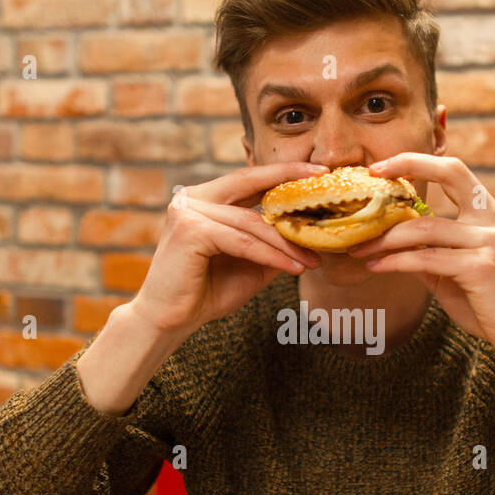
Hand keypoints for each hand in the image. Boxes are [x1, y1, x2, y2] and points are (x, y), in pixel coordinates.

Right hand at [130, 162, 326, 338]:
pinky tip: (293, 268)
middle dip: (289, 180)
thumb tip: (311, 230)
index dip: (283, 173)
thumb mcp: (251, 263)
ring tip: (314, 258)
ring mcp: (188, 210)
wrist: (169, 321)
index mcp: (206, 198)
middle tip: (324, 186)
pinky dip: (270, 255)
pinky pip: (241, 241)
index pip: (250, 179)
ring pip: (250, 222)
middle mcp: (194, 197)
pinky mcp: (189, 229)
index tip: (318, 173)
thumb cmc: (206, 293)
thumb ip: (272, 243)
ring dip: (286, 242)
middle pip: (250, 183)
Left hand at [348, 152, 494, 367]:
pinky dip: (395, 262)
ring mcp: (491, 241)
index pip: (455, 171)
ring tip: (359, 248)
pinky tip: (375, 267)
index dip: (417, 161)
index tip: (382, 167)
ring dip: (385, 238)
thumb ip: (432, 253)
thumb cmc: (493, 306)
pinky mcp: (481, 267)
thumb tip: (394, 246)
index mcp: (492, 214)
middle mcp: (494, 220)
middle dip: (406, 167)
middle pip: (449, 174)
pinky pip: (426, 258)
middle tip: (368, 181)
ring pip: (424, 228)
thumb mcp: (459, 273)